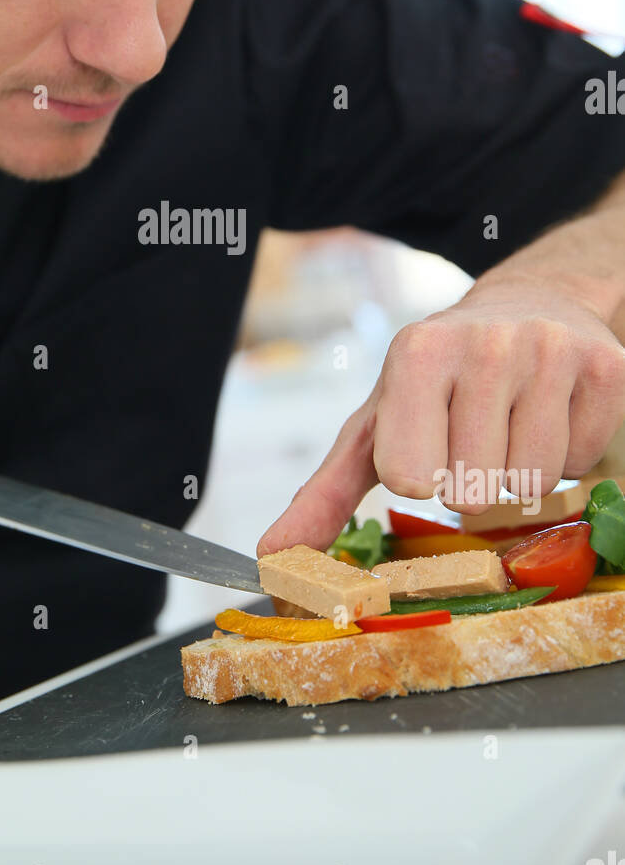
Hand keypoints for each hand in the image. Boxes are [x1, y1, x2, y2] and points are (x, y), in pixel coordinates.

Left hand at [257, 277, 624, 555]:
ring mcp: (550, 352)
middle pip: (474, 487)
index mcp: (418, 353)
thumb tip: (273, 556)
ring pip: (533, 481)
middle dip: (471, 482)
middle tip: (471, 440)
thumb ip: (325, 494)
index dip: (419, 476)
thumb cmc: (439, 381)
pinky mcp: (606, 368)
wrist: (528, 308)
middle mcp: (485, 345)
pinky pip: (584, 463)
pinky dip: (569, 458)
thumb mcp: (377, 426)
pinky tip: (550, 417)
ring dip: (519, 475)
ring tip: (508, 428)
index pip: (410, 473)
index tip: (425, 450)